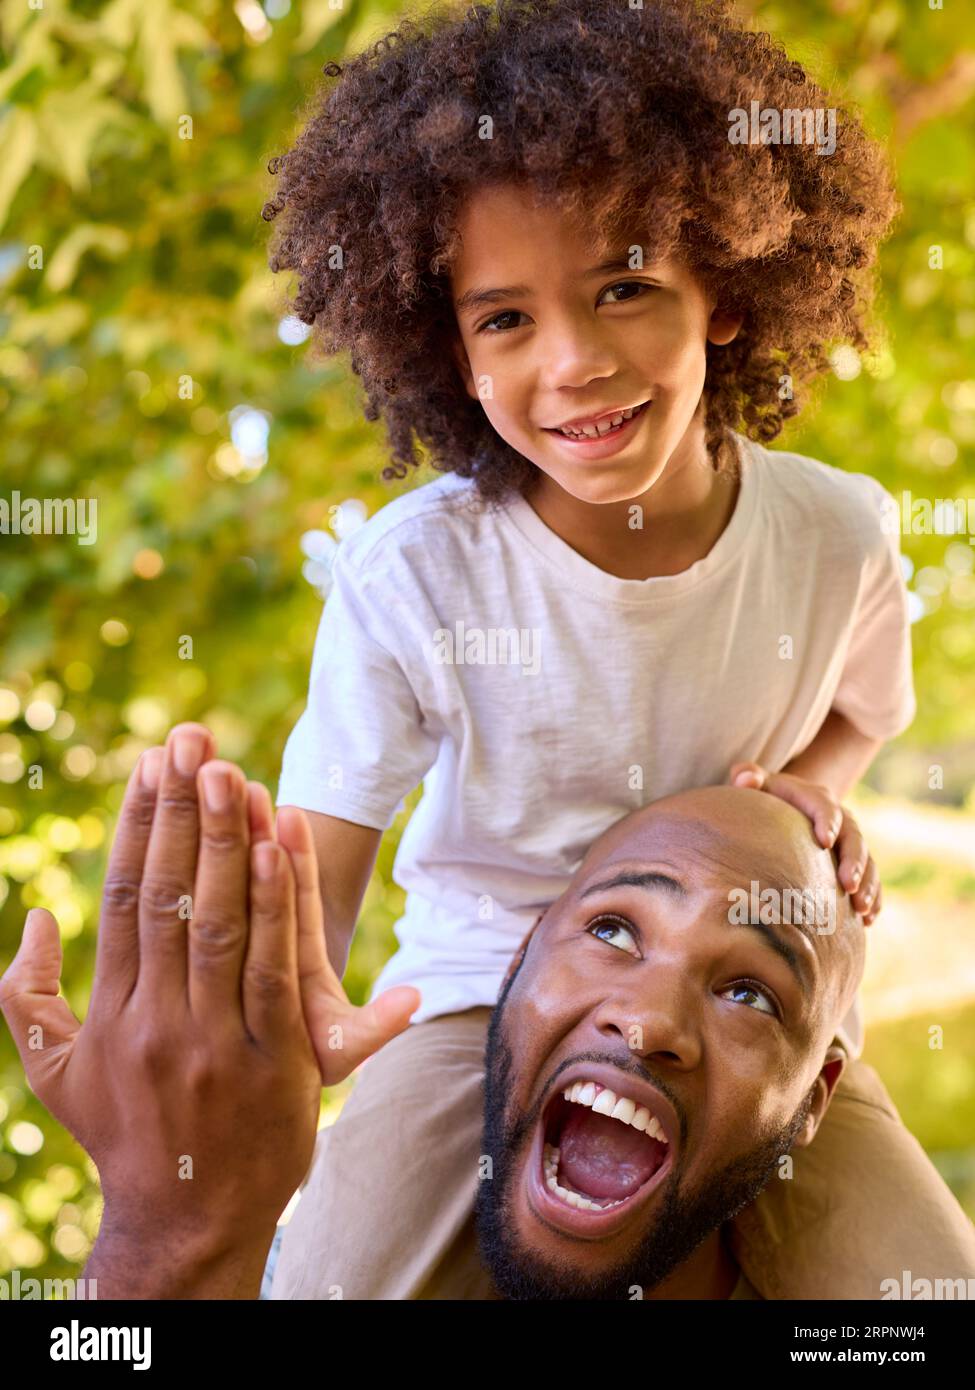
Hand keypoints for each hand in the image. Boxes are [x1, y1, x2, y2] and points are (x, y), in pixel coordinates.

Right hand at [0, 724, 322, 1295]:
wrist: (186, 1221)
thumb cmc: (121, 1135)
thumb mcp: (55, 1075)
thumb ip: (28, 1000)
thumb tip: (36, 920)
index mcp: (108, 1014)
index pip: (124, 900)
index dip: (137, 829)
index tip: (148, 767)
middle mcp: (156, 1021)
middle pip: (171, 898)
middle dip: (181, 814)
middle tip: (192, 742)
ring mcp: (216, 1042)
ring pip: (221, 923)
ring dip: (228, 843)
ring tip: (232, 774)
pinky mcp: (275, 1063)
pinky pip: (276, 969)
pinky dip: (278, 905)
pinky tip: (278, 848)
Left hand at [729, 762, 880, 923]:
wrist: (787, 807)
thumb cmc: (765, 798)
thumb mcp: (754, 784)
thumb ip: (746, 776)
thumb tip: (745, 779)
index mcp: (815, 798)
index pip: (825, 806)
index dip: (827, 821)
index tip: (824, 841)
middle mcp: (840, 819)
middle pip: (854, 837)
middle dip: (854, 861)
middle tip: (847, 885)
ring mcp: (850, 842)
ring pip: (868, 861)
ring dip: (868, 884)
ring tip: (862, 909)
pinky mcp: (855, 862)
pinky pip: (871, 879)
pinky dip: (874, 898)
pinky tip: (868, 921)